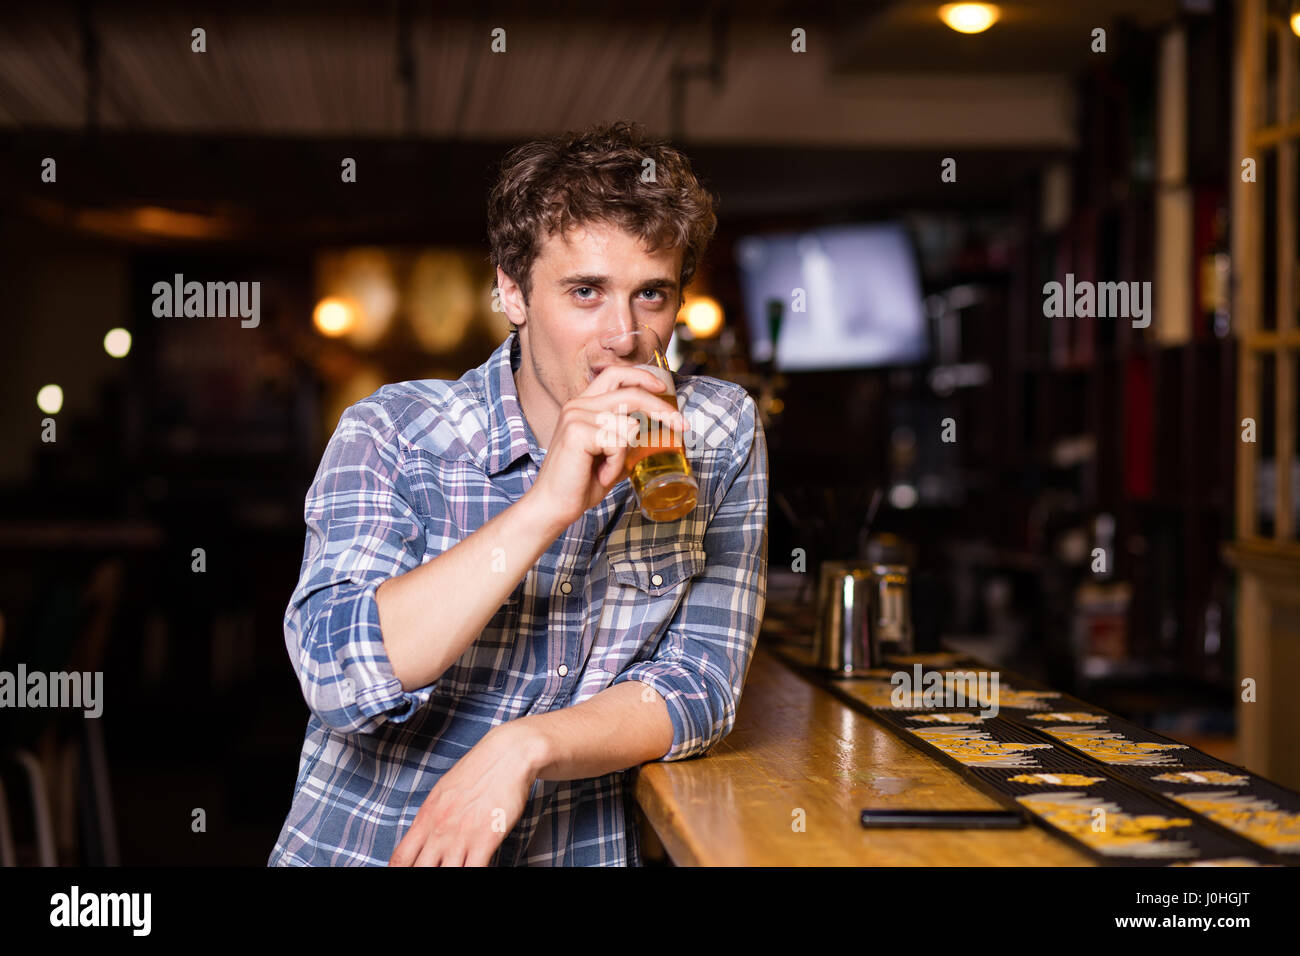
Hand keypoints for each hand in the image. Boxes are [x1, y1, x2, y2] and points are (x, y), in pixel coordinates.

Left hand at [388, 723, 541, 866]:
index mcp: (426, 818)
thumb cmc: (477, 770)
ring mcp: (461, 836)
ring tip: (458, 868)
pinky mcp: (486, 839)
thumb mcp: (442, 792)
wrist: (506, 755)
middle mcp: (439, 830)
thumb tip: (422, 838)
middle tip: (437, 869)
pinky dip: (473, 874)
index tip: (404, 875)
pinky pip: (474, 871)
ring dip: (450, 874)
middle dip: (424, 877)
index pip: (401, 858)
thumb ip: (431, 818)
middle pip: (419, 870)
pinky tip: (475, 868)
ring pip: (447, 874)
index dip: (398, 873)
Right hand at [530, 366, 685, 528]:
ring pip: (627, 425)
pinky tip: (599, 474)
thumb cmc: (580, 482)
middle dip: (660, 408)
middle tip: (681, 425)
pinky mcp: (577, 432)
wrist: (554, 506)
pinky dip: (615, 463)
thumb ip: (626, 437)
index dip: (642, 377)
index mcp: (583, 404)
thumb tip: (658, 431)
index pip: (615, 374)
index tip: (663, 388)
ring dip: (624, 455)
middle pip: (629, 392)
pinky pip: (618, 443)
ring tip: (605, 470)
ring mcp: (575, 416)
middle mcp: (577, 404)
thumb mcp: (610, 454)